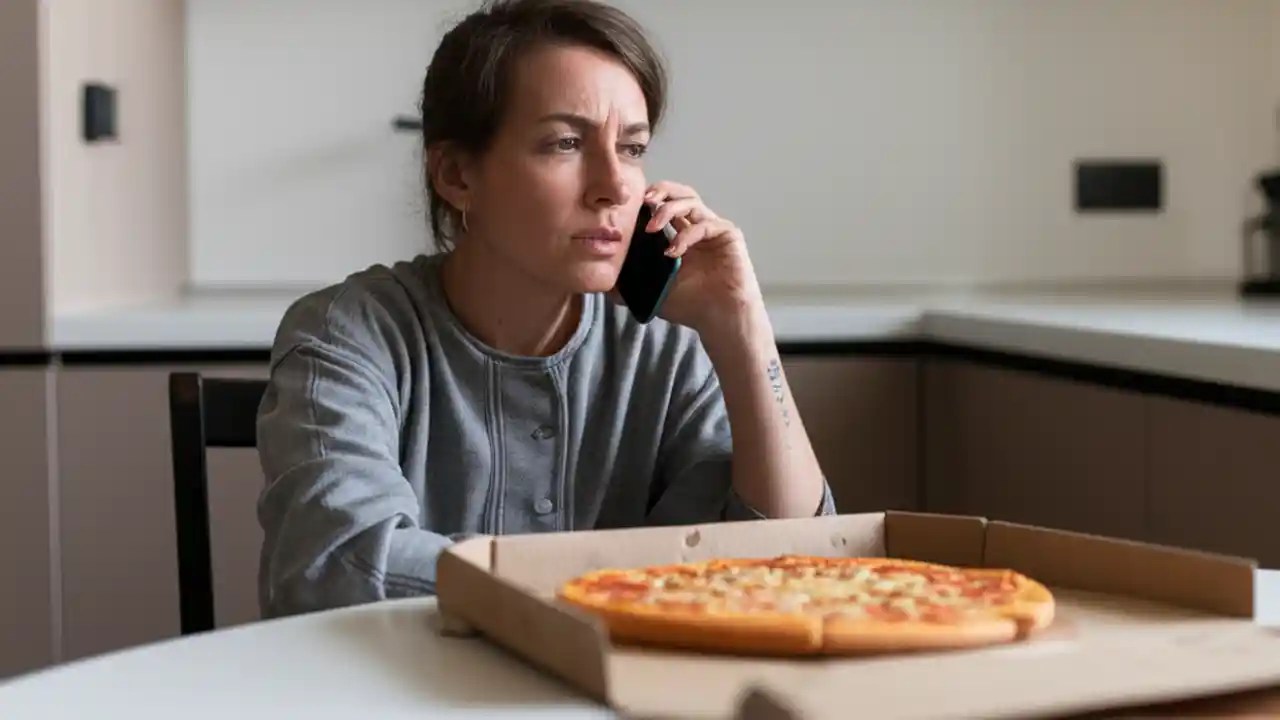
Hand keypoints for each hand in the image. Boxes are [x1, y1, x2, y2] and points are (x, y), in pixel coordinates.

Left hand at [635, 181, 763, 332]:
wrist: (720, 321)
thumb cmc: (691, 306)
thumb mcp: (652, 291)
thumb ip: (630, 282)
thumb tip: (602, 281)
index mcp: (681, 235)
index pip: (664, 205)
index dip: (648, 201)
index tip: (629, 208)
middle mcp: (697, 227)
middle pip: (679, 193)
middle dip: (660, 192)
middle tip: (643, 201)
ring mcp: (713, 229)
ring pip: (691, 201)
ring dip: (668, 209)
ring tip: (651, 227)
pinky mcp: (728, 234)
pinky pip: (704, 225)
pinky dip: (685, 235)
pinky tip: (672, 252)